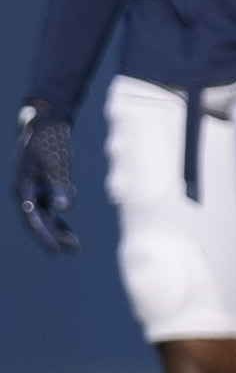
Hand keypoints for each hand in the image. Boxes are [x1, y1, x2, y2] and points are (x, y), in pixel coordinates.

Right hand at [15, 105, 75, 253]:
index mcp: (23, 188)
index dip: (44, 234)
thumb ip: (60, 184)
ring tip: (74, 245)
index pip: (33, 217)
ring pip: (44, 216)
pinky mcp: (42, 186)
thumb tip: (65, 207)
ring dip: (58, 229)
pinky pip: (49, 208)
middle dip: (53, 236)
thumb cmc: (49, 142)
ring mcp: (33, 190)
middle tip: (71, 249)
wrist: (45, 123)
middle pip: (38, 220)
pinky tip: (68, 229)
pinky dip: (59, 218)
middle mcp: (26, 192)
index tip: (55, 249)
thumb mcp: (56, 162)